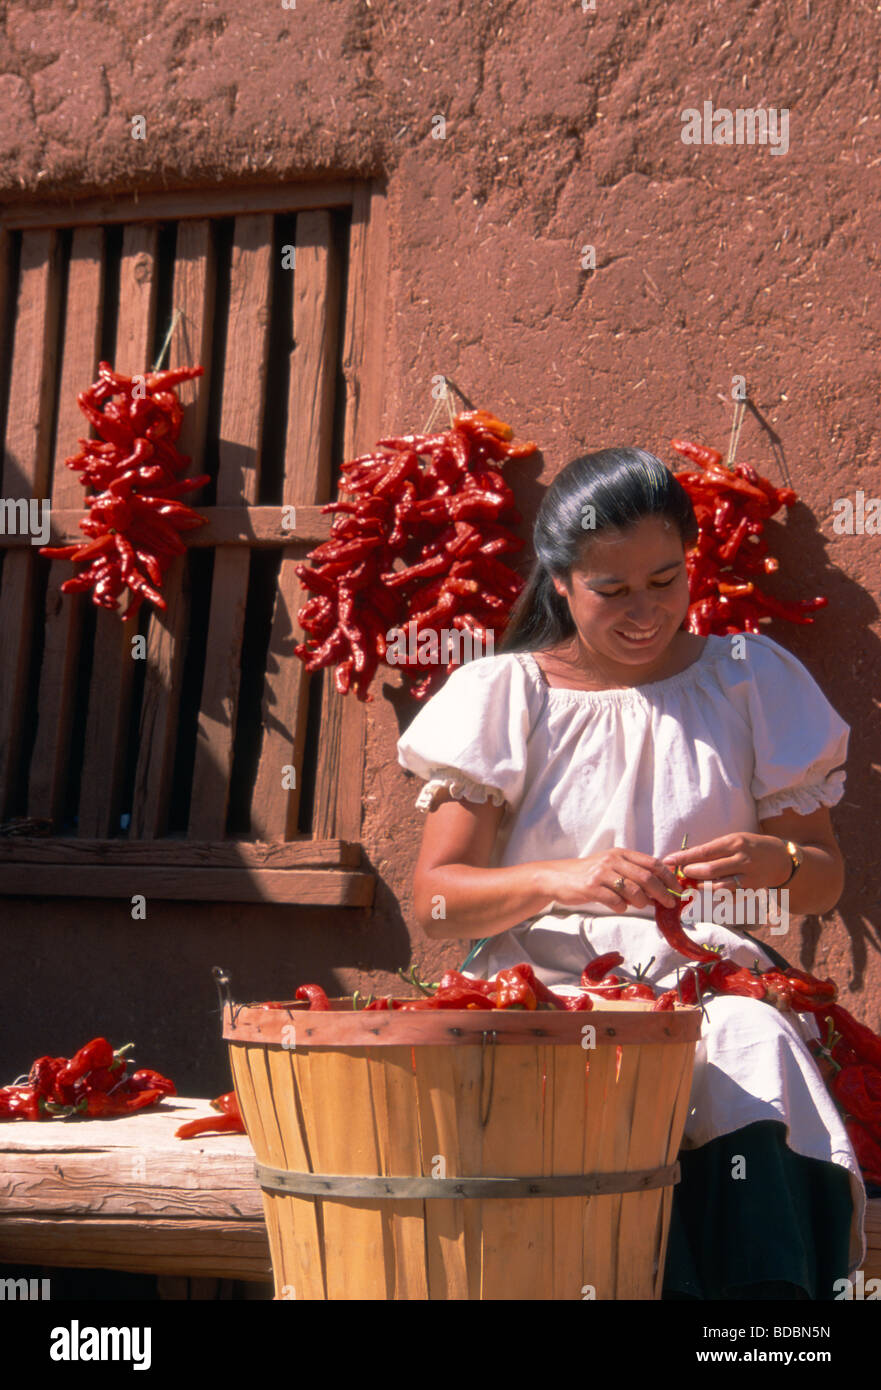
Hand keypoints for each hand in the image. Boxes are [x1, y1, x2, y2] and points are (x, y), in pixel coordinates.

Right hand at [544, 849, 682, 912]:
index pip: (652, 863)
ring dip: (641, 902)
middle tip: (669, 904)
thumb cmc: (590, 873)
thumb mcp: (612, 865)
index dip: (669, 877)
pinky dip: (621, 907)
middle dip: (662, 893)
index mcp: (621, 853)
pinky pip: (615, 901)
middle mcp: (613, 860)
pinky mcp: (591, 887)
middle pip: (647, 878)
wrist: (559, 877)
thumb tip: (660, 887)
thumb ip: (633, 872)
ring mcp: (601, 873)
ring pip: (633, 891)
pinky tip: (618, 906)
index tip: (678, 890)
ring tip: (640, 905)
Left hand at [661, 833, 791, 892]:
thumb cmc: (750, 847)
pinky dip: (716, 895)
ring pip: (719, 886)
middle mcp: (742, 859)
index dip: (684, 857)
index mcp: (735, 842)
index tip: (668, 860)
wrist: (780, 860)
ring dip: (702, 886)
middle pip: (710, 870)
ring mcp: (748, 876)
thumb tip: (686, 858)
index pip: (704, 851)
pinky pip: (729, 896)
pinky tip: (710, 891)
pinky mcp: (751, 890)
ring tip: (694, 884)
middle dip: (691, 873)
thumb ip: (713, 850)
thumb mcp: (734, 840)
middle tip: (682, 873)